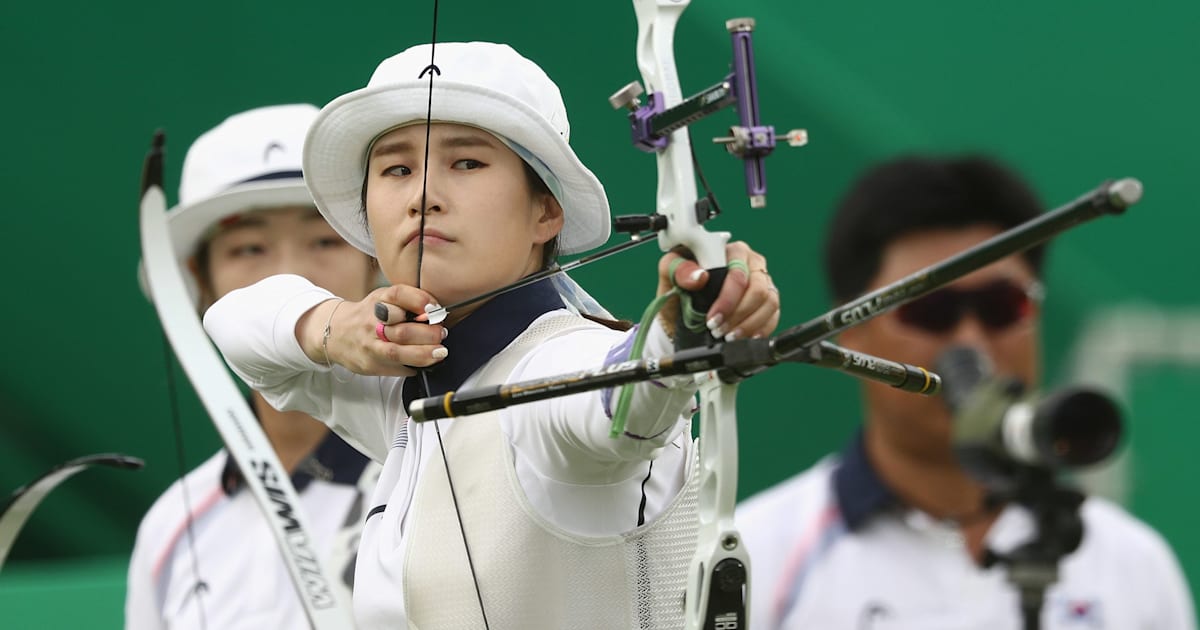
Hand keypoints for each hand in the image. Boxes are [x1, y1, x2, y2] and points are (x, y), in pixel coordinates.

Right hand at [298, 285, 447, 376]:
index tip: (436, 309)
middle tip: (441, 333)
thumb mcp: (384, 298)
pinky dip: (414, 366)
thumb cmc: (367, 315)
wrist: (336, 333)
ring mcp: (370, 345)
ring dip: (424, 353)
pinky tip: (424, 363)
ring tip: (439, 352)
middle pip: (403, 329)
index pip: (399, 295)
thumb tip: (437, 312)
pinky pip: (396, 368)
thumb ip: (408, 301)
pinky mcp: (370, 365)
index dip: (421, 301)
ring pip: (398, 352)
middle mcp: (371, 322)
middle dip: (429, 334)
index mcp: (378, 300)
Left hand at [657, 241, 779, 340]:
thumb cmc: (679, 287)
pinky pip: (773, 316)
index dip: (727, 298)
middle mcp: (750, 263)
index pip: (738, 272)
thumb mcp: (669, 275)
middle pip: (758, 289)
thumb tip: (699, 277)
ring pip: (769, 302)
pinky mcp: (768, 302)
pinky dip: (760, 330)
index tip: (711, 317)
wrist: (681, 312)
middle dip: (737, 314)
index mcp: (729, 250)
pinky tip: (744, 337)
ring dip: (748, 324)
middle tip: (717, 329)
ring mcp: (762, 282)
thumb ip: (677, 269)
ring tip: (728, 336)